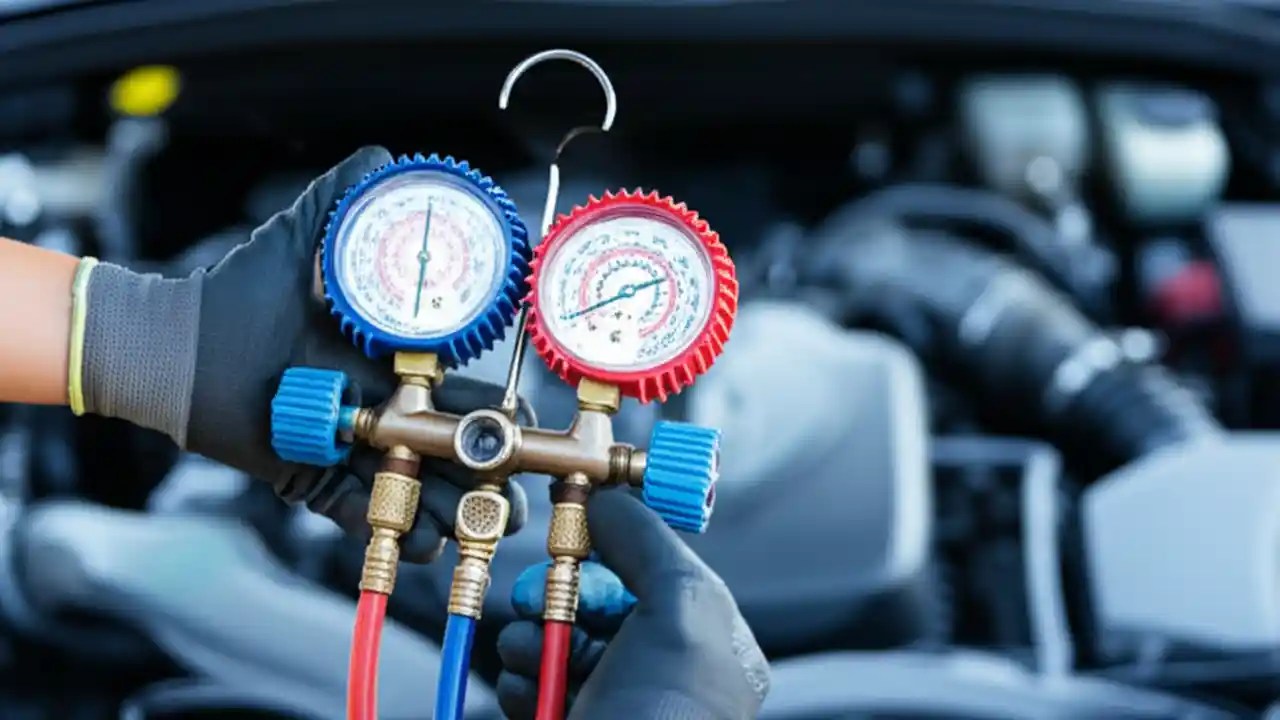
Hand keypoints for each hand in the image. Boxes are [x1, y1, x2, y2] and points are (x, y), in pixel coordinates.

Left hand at [80, 146, 529, 560]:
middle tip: (523, 487)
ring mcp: (349, 445)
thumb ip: (342, 198)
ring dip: (459, 507)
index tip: (523, 424)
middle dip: (491, 469)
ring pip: (417, 485)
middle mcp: (379, 406)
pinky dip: (395, 531)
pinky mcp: (312, 475)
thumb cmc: (239, 292)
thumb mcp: (300, 238)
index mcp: (390, 361)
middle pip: (449, 445)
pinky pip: (359, 509)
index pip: (458, 391)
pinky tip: (429, 542)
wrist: (178, 344)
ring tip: (490, 521)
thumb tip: (387, 159)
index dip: (494, 412)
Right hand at [496, 489, 769, 718]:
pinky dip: (516, 681)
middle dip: (561, 594)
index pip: (655, 573)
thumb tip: (608, 499)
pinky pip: (529, 687)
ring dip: (532, 636)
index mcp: (709, 648)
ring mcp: (610, 709)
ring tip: (528, 654)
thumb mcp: (681, 609)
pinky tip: (521, 693)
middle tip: (538, 597)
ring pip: (557, 641)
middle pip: (599, 603)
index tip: (577, 533)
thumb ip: (647, 542)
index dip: (613, 551)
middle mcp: (663, 678)